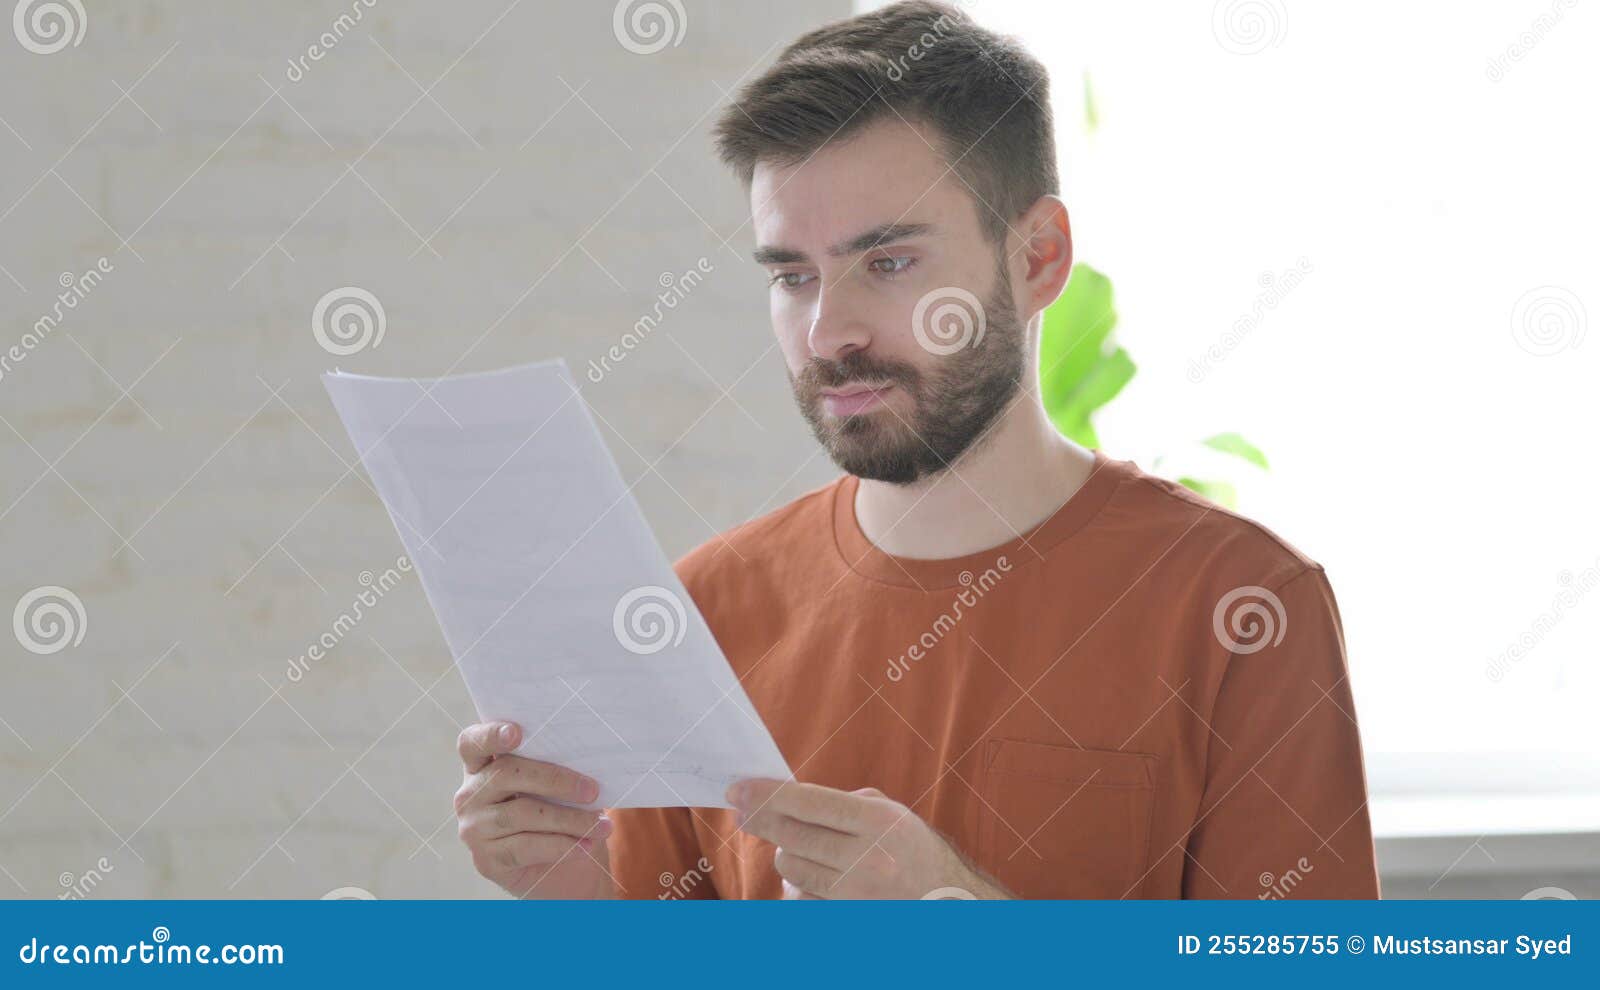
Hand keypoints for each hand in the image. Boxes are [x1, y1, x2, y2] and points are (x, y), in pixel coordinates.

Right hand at [454, 721, 614, 898]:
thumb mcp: (560, 788)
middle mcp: (470, 794)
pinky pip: (526, 847)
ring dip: (568, 819)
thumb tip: (587, 756)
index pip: (472, 743)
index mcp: (483, 765)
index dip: (490, 735)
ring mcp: (473, 829)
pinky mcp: (486, 860)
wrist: (563, 873)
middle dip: (555, 780)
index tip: (516, 732)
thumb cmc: (561, 814)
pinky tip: (586, 846)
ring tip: (601, 825)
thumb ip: (559, 766)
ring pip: (522, 814)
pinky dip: (562, 846)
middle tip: (592, 790)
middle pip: (506, 773)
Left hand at [726, 779, 1009, 899]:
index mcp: (877, 822)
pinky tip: (815, 879)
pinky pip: (799, 899)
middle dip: (760, 820)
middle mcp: (866, 859)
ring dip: (787, 854)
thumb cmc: (913, 852)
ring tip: (806, 849)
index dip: (766, 794)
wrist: (947, 906)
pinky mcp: (843, 919)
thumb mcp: (891, 814)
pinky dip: (799, 886)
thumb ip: (843, 803)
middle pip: (789, 837)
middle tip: (742, 809)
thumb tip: (782, 798)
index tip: (737, 788)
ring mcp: (854, 896)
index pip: (807, 803)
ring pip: (788, 869)